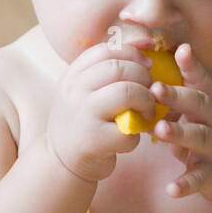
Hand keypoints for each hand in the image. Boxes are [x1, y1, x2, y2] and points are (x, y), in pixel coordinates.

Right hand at [46, 42, 154, 183]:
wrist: (60, 161)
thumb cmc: (82, 123)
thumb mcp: (82, 92)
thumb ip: (102, 74)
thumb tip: (142, 57)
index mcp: (73, 75)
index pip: (106, 51)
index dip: (133, 55)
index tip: (147, 66)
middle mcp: (75, 91)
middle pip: (119, 69)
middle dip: (144, 78)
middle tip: (151, 92)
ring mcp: (84, 115)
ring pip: (127, 93)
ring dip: (146, 102)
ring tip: (147, 113)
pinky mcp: (94, 141)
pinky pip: (129, 130)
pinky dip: (137, 135)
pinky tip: (130, 138)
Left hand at [150, 45, 211, 202]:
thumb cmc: (209, 138)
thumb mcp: (196, 117)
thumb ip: (175, 100)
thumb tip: (141, 78)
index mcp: (209, 105)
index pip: (201, 81)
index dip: (192, 66)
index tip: (181, 49)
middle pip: (199, 104)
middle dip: (178, 96)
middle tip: (155, 88)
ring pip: (200, 137)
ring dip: (180, 133)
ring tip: (160, 129)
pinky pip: (199, 179)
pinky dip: (186, 184)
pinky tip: (171, 189)